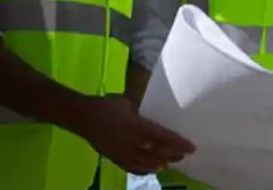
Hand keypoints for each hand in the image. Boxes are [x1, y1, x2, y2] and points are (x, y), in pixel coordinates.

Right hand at [76, 95, 195, 174]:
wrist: (82, 117)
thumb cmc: (106, 106)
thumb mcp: (126, 103)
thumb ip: (141, 111)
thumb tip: (156, 115)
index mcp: (133, 125)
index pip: (161, 137)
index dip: (177, 143)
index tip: (191, 147)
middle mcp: (129, 142)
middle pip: (156, 152)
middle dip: (171, 155)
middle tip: (184, 155)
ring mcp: (120, 152)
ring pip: (145, 163)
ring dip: (160, 163)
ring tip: (171, 162)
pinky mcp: (113, 159)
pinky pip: (132, 168)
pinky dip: (144, 169)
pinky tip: (153, 168)